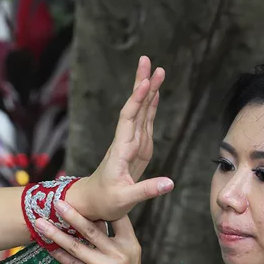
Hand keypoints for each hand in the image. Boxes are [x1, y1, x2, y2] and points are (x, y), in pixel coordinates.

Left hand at [36, 201, 151, 263]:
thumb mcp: (130, 258)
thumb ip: (116, 240)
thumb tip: (96, 220)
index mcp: (130, 245)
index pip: (116, 219)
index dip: (101, 206)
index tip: (84, 194)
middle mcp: (118, 254)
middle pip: (92, 230)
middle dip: (72, 215)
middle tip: (57, 202)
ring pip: (76, 246)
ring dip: (56, 233)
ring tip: (40, 222)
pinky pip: (70, 263)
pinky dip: (58, 253)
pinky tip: (47, 245)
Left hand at [71, 57, 168, 220]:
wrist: (93, 203)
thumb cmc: (105, 202)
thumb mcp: (124, 199)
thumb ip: (146, 190)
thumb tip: (170, 183)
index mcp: (121, 151)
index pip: (128, 120)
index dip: (137, 101)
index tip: (145, 83)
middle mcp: (125, 142)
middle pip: (134, 108)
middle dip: (141, 85)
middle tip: (147, 61)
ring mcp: (131, 144)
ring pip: (140, 112)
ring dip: (147, 91)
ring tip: (156, 70)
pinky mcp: (137, 149)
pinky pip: (144, 123)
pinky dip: (150, 107)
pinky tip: (154, 94)